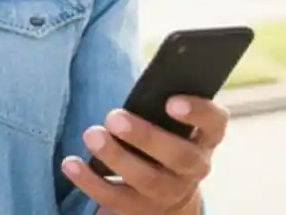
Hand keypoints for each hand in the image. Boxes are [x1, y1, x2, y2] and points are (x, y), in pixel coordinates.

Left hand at [61, 96, 228, 214]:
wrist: (167, 196)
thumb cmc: (164, 141)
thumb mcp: (172, 123)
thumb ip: (160, 104)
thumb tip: (141, 82)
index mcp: (205, 139)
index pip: (214, 123)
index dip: (197, 112)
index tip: (171, 101)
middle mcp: (193, 168)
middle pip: (178, 155)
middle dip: (145, 136)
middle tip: (114, 118)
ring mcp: (168, 193)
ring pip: (147, 179)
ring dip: (116, 157)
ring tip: (92, 135)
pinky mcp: (141, 211)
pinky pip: (116, 200)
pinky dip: (91, 182)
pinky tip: (72, 164)